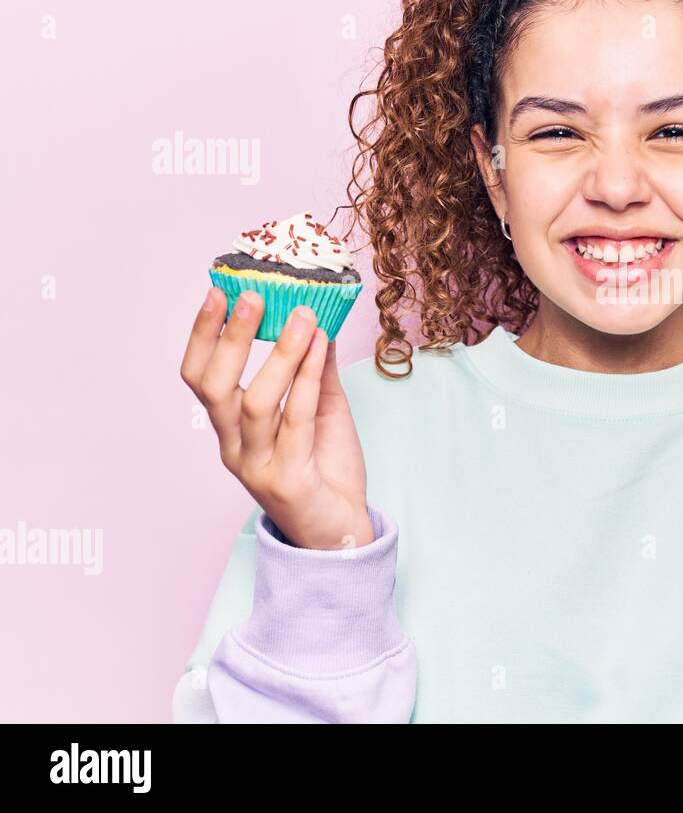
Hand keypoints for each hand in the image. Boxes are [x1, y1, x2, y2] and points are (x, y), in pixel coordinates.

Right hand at [180, 287, 370, 549]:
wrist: (343, 531)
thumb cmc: (326, 469)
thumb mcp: (321, 409)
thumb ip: (313, 370)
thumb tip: (316, 320)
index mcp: (230, 429)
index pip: (199, 377)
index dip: (203, 334)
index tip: (217, 291)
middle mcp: (233, 447)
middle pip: (213, 387)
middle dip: (229, 338)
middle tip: (252, 296)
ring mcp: (256, 466)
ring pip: (254, 403)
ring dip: (278, 354)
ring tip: (302, 316)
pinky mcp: (286, 481)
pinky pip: (294, 421)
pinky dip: (305, 379)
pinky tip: (319, 348)